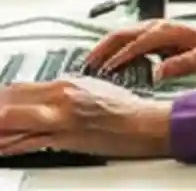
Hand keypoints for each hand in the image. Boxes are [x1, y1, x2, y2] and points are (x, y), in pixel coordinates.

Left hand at [0, 76, 170, 157]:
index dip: (1, 96)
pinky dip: (8, 145)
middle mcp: (60, 98)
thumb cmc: (128, 108)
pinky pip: (26, 144)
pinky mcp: (65, 139)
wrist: (146, 123)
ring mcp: (61, 119)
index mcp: (67, 83)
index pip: (19, 87)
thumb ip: (67, 91)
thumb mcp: (94, 88)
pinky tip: (0, 146)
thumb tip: (50, 93)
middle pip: (10, 101)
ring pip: (12, 121)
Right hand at [85, 18, 195, 80]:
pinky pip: (129, 39)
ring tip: (90, 65)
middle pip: (121, 34)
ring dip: (105, 47)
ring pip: (122, 35)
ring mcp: (156, 29)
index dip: (120, 57)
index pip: (136, 43)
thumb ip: (184, 64)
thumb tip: (159, 73)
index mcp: (167, 30)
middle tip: (87, 66)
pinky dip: (114, 48)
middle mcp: (158, 26)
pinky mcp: (156, 35)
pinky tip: (108, 62)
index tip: (106, 71)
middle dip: (101, 48)